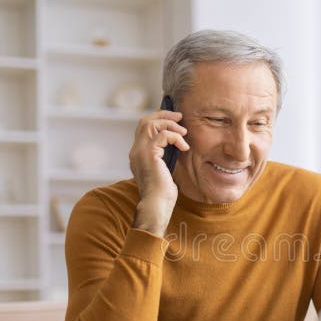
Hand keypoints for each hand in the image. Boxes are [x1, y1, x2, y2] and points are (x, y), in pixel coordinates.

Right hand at [129, 110, 188, 234]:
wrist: (157, 205)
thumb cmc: (162, 194)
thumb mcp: (163, 170)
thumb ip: (164, 157)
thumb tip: (176, 145)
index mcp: (137, 154)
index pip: (143, 129)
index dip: (158, 120)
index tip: (174, 120)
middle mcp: (135, 151)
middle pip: (144, 121)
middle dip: (163, 115)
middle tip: (179, 116)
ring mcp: (140, 152)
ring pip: (151, 124)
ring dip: (170, 124)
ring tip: (184, 132)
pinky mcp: (149, 154)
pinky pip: (163, 135)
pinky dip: (176, 137)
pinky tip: (184, 147)